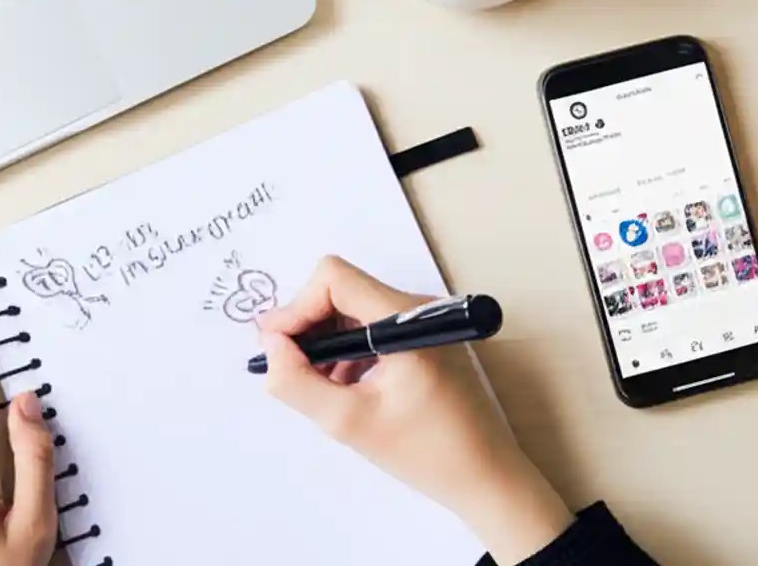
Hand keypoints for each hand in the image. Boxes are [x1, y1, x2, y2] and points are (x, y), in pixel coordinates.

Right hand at [259, 257, 572, 564]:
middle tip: (290, 369)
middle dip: (308, 327)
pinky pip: (370, 328)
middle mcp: (417, 308)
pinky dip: (348, 351)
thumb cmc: (426, 453)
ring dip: (326, 343)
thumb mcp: (349, 422)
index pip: (333, 278)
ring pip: (352, 311)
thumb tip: (270, 346)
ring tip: (321, 387)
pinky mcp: (424, 338)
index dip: (297, 307)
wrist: (487, 478)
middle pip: (340, 291)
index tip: (279, 347)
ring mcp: (423, 322)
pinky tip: (346, 388)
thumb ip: (297, 382)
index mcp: (406, 319)